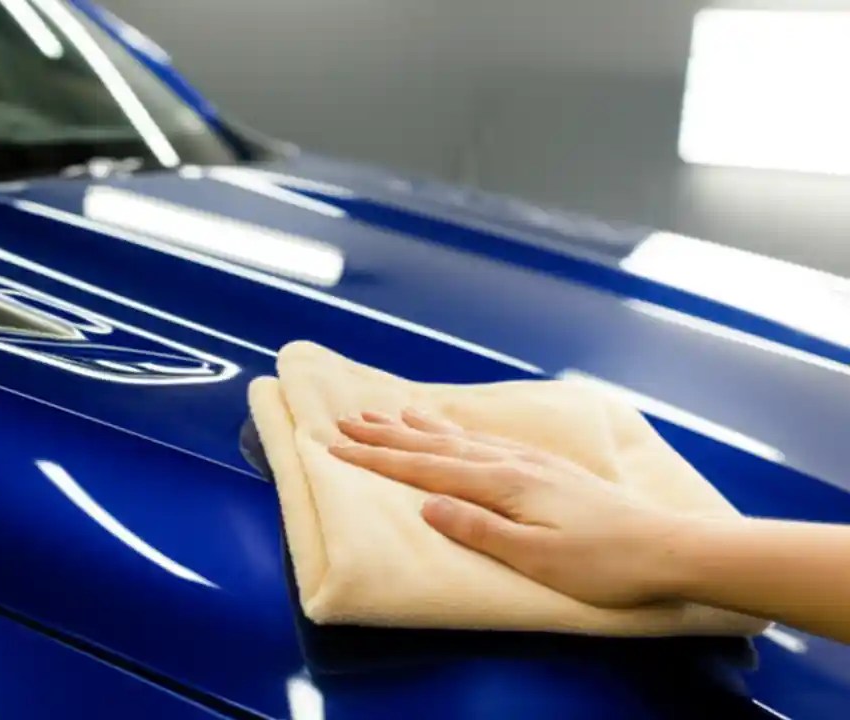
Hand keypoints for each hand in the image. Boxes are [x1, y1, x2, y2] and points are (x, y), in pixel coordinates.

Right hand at [329, 409, 694, 607]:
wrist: (666, 547)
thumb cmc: (602, 563)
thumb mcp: (535, 557)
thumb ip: (478, 527)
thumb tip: (426, 503)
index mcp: (502, 484)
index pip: (424, 468)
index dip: (377, 459)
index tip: (335, 445)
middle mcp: (511, 463)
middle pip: (435, 445)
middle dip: (386, 435)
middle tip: (345, 419)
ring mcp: (530, 461)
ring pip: (459, 437)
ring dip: (418, 427)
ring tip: (387, 413)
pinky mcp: (546, 468)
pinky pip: (485, 440)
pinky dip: (456, 431)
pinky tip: (453, 429)